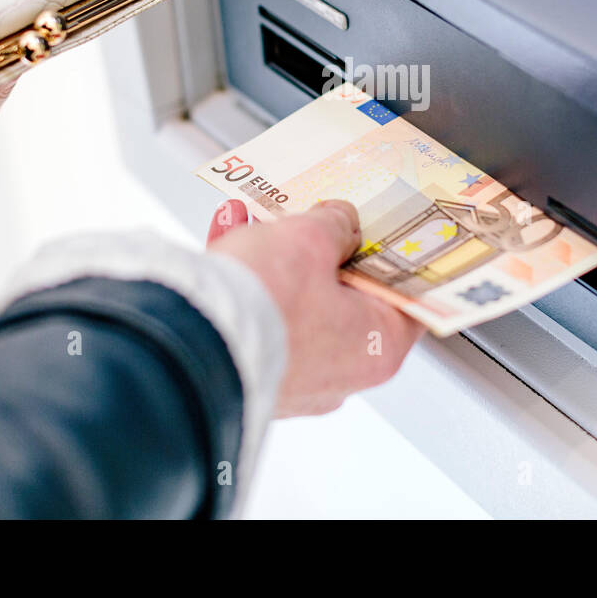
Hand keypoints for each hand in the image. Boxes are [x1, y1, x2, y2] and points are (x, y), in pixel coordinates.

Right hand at [206, 199, 423, 416]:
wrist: (188, 344)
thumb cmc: (263, 302)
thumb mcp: (310, 237)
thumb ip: (335, 224)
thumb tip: (340, 223)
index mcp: (377, 346)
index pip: (408, 298)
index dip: (398, 258)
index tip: (390, 232)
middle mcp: (342, 374)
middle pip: (346, 296)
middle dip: (321, 249)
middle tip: (314, 218)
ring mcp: (297, 379)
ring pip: (296, 304)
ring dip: (275, 257)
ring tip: (251, 220)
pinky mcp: (255, 376)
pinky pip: (261, 320)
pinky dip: (248, 284)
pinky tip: (226, 240)